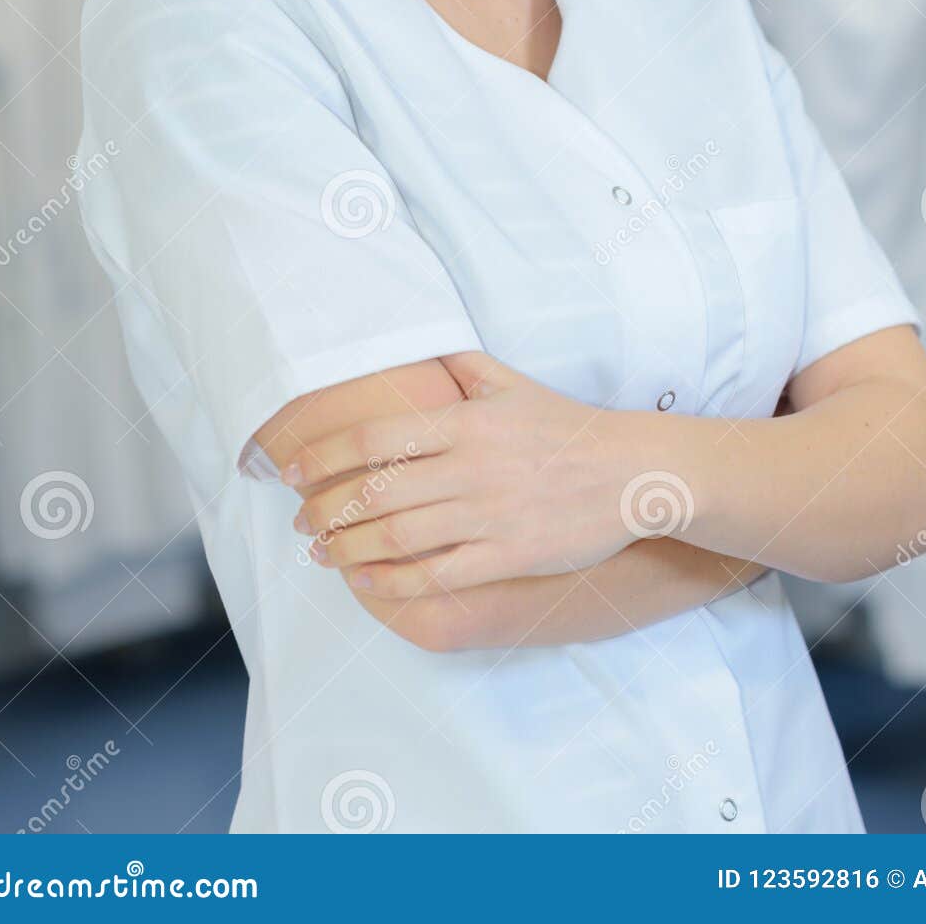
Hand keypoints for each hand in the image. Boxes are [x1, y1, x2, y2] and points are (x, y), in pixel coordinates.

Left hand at [282, 350, 672, 595]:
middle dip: (324, 508)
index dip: (323, 456)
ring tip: (321, 552)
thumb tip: (424, 344)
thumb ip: (463, 364)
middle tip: (298, 520)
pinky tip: (365, 581)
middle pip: (374, 491)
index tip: (292, 469)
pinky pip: (436, 573)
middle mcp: (469, 466)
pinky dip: (391, 580)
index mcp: (465, 421)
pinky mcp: (507, 555)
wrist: (633, 472)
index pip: (374, 437)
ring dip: (347, 548)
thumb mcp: (513, 383)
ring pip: (396, 535)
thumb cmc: (569, 428)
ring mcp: (488, 514)